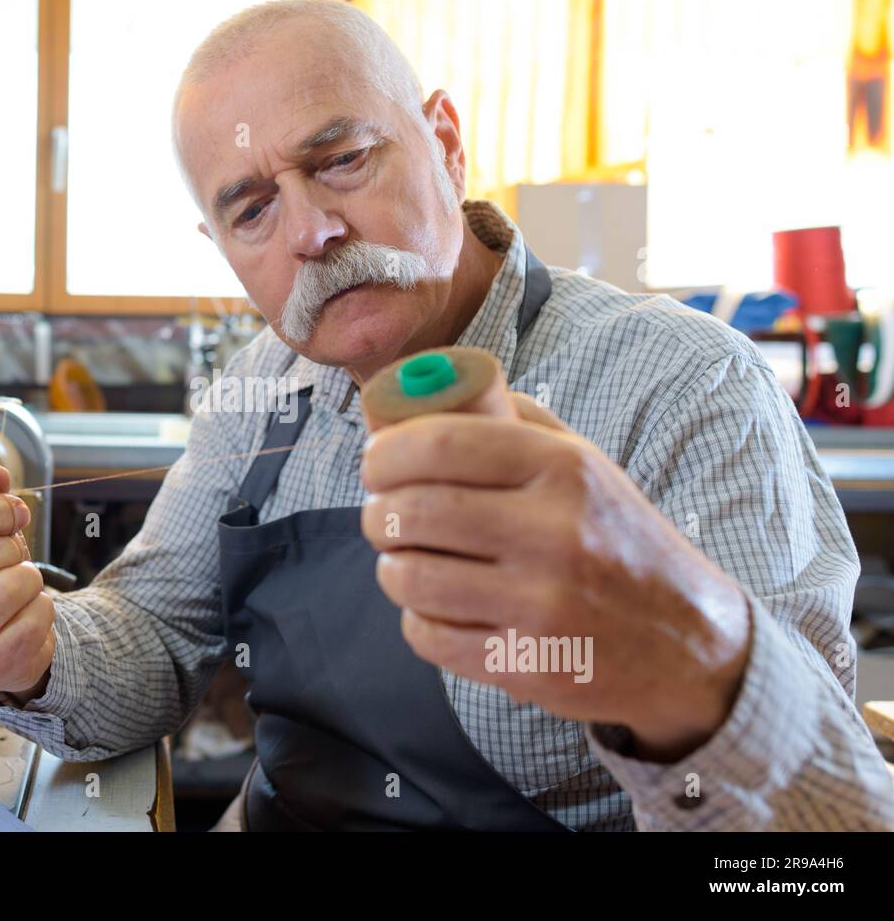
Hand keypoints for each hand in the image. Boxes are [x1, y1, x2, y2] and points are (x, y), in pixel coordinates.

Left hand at [360, 399, 751, 761]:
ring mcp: (540, 605)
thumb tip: (426, 399)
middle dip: (377, 512)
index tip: (374, 463)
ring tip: (406, 561)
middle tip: (381, 515)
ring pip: (409, 578)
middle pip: (413, 511)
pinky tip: (438, 608)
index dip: (385, 453)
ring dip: (391, 568)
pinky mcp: (526, 666)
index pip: (440, 445)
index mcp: (564, 470)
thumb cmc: (617, 540)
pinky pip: (428, 637)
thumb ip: (514, 424)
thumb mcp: (585, 465)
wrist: (690, 642)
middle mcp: (554, 534)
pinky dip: (417, 621)